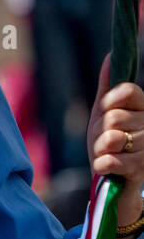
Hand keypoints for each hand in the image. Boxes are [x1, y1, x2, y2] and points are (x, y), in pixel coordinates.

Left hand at [87, 57, 143, 230]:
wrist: (111, 183)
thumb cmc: (108, 145)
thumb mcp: (103, 114)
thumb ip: (108, 88)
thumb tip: (111, 56)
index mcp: (142, 110)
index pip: (130, 90)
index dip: (112, 98)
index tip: (106, 109)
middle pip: (115, 116)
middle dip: (101, 131)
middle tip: (105, 141)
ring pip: (112, 137)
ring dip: (99, 148)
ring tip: (107, 154)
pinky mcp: (140, 170)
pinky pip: (111, 159)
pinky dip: (101, 164)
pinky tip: (106, 167)